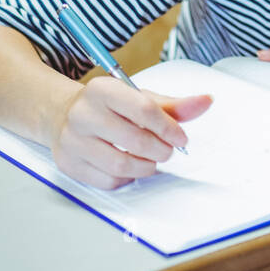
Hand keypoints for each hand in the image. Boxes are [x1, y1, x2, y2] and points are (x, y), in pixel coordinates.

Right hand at [50, 77, 212, 189]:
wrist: (63, 114)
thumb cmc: (108, 107)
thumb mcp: (138, 98)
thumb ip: (174, 105)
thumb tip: (206, 102)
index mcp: (102, 90)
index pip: (144, 109)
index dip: (169, 127)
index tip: (180, 137)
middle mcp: (83, 113)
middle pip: (135, 140)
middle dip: (161, 150)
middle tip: (167, 151)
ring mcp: (72, 140)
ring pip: (121, 164)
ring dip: (146, 167)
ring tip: (151, 160)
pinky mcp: (68, 163)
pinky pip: (108, 180)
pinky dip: (127, 177)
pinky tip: (129, 166)